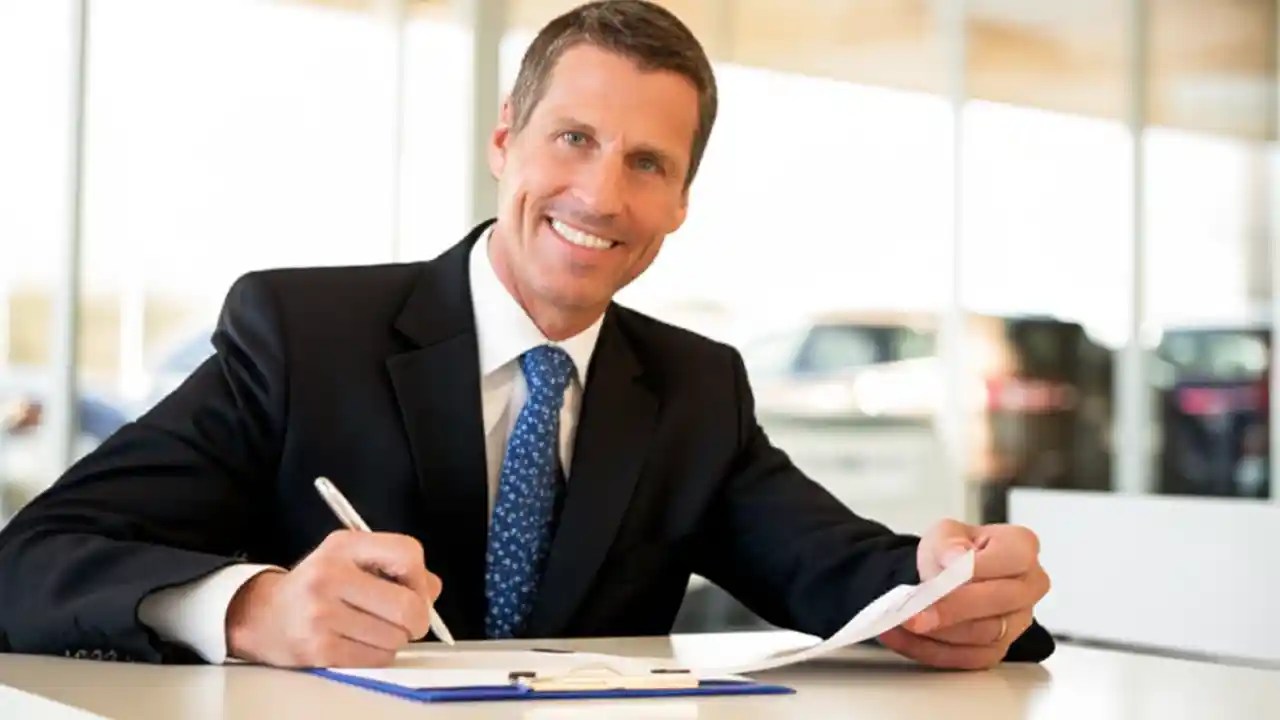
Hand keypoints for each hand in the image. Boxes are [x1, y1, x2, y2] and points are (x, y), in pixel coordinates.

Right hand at [226, 530, 442, 666]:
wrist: (264, 615)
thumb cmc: (318, 585)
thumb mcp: (351, 558)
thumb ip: (395, 566)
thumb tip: (432, 590)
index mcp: (344, 546)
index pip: (407, 554)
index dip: (422, 577)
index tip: (417, 589)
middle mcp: (330, 576)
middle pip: (407, 605)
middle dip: (418, 618)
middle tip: (409, 621)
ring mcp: (322, 614)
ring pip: (395, 636)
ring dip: (396, 638)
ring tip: (375, 628)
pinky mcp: (318, 649)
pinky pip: (376, 658)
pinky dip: (379, 654)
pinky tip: (362, 642)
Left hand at [877, 519, 1049, 669]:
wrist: (945, 576)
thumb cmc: (954, 553)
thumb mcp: (945, 533)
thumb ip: (950, 543)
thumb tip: (956, 559)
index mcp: (1022, 549)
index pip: (1011, 559)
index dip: (976, 569)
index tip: (943, 577)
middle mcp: (1029, 587)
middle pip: (997, 603)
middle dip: (951, 609)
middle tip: (915, 613)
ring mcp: (1016, 622)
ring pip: (982, 634)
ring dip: (938, 632)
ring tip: (904, 623)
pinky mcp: (997, 649)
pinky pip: (967, 658)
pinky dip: (930, 650)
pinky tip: (904, 638)